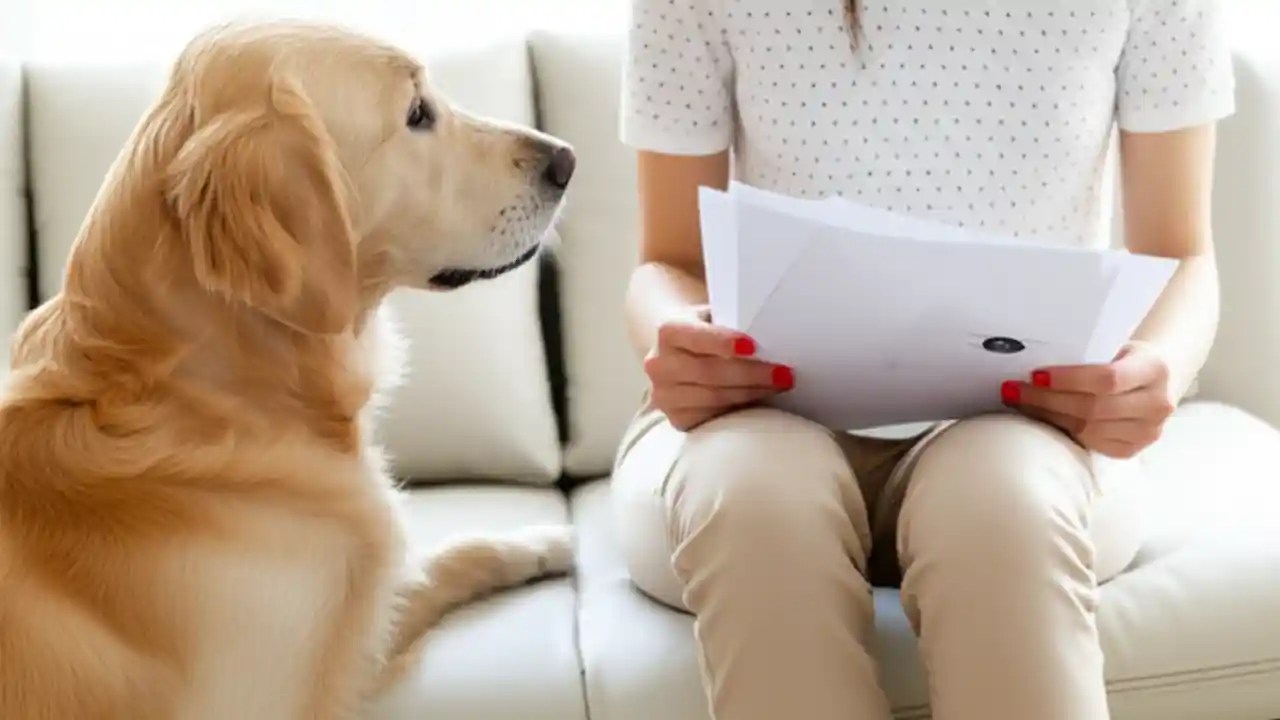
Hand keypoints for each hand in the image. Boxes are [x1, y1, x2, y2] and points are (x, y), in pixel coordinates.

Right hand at [644, 315, 793, 430]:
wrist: (681, 354)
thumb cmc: (707, 333)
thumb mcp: (714, 318)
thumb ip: (733, 321)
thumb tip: (769, 329)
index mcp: (668, 331)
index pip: (695, 336)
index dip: (724, 342)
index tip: (753, 346)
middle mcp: (659, 365)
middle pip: (709, 372)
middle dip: (751, 373)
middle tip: (784, 373)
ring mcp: (664, 396)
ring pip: (714, 397)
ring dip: (752, 392)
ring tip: (779, 385)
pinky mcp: (677, 419)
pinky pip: (712, 418)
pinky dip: (740, 409)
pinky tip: (760, 400)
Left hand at [1002, 341, 1176, 458]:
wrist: (1157, 379)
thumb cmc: (1126, 358)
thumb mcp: (1117, 346)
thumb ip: (1088, 355)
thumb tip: (1034, 364)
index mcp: (1154, 370)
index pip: (1107, 378)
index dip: (1068, 379)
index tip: (1036, 375)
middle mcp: (1157, 404)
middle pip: (1093, 407)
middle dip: (1048, 399)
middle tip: (1014, 390)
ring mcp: (1147, 431)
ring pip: (1088, 429)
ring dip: (1048, 417)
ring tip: (1021, 404)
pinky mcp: (1133, 449)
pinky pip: (1091, 443)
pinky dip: (1062, 431)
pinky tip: (1042, 419)